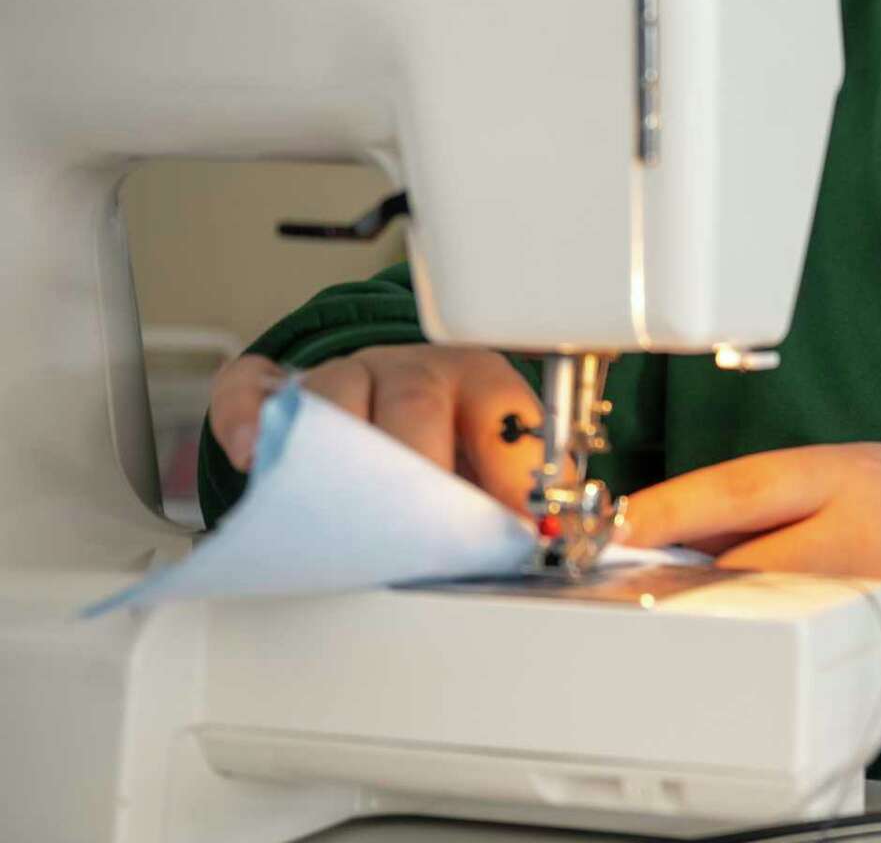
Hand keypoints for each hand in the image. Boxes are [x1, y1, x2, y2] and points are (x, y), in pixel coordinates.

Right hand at [206, 347, 547, 513]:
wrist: (390, 401)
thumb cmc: (452, 445)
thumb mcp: (504, 467)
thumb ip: (536, 503)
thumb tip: (595, 547)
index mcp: (482, 384)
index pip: (503, 414)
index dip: (511, 473)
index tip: (515, 528)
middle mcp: (414, 371)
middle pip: (417, 402)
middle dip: (422, 470)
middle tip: (427, 536)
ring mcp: (343, 374)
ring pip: (336, 394)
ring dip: (338, 455)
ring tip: (344, 516)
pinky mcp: (277, 389)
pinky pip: (252, 390)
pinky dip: (248, 420)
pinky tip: (254, 458)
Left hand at [617, 443, 880, 709]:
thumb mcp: (870, 472)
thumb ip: (787, 494)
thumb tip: (688, 529)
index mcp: (856, 476)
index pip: (743, 487)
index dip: (671, 509)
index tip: (619, 526)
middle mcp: (864, 537)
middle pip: (741, 566)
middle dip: (698, 580)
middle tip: (669, 584)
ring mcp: (877, 605)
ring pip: (771, 624)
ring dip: (745, 622)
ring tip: (765, 608)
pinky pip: (813, 663)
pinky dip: (797, 655)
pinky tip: (816, 640)